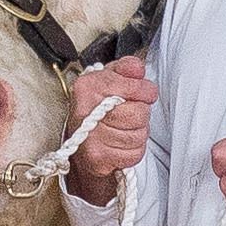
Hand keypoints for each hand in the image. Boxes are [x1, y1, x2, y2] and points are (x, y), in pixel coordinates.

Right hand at [63, 59, 156, 201]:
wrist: (79, 143)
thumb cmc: (98, 110)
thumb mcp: (109, 80)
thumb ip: (126, 68)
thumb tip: (137, 68)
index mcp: (88, 86)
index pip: (134, 86)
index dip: (145, 91)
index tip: (144, 93)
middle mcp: (86, 111)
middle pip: (139, 113)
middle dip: (141, 114)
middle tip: (130, 114)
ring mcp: (91, 136)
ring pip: (139, 135)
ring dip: (138, 133)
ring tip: (124, 129)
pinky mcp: (98, 158)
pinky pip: (134, 153)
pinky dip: (134, 150)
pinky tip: (121, 144)